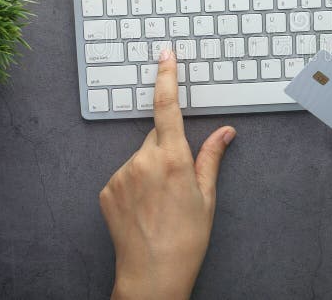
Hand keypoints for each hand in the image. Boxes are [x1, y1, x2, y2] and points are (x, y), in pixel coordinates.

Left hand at [99, 50, 235, 299]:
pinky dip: (134, 183)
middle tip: (178, 180)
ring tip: (160, 202)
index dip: (166, 77)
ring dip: (150, 167)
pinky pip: (124, 174)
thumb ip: (211, 158)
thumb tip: (225, 132)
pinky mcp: (106, 189)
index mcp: (173, 159)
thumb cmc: (186, 239)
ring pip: (140, 156)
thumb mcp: (207, 197)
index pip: (168, 107)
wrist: (152, 276)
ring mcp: (120, 175)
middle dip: (168, 147)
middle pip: (156, 136)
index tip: (165, 55)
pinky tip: (144, 207)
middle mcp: (143, 160)